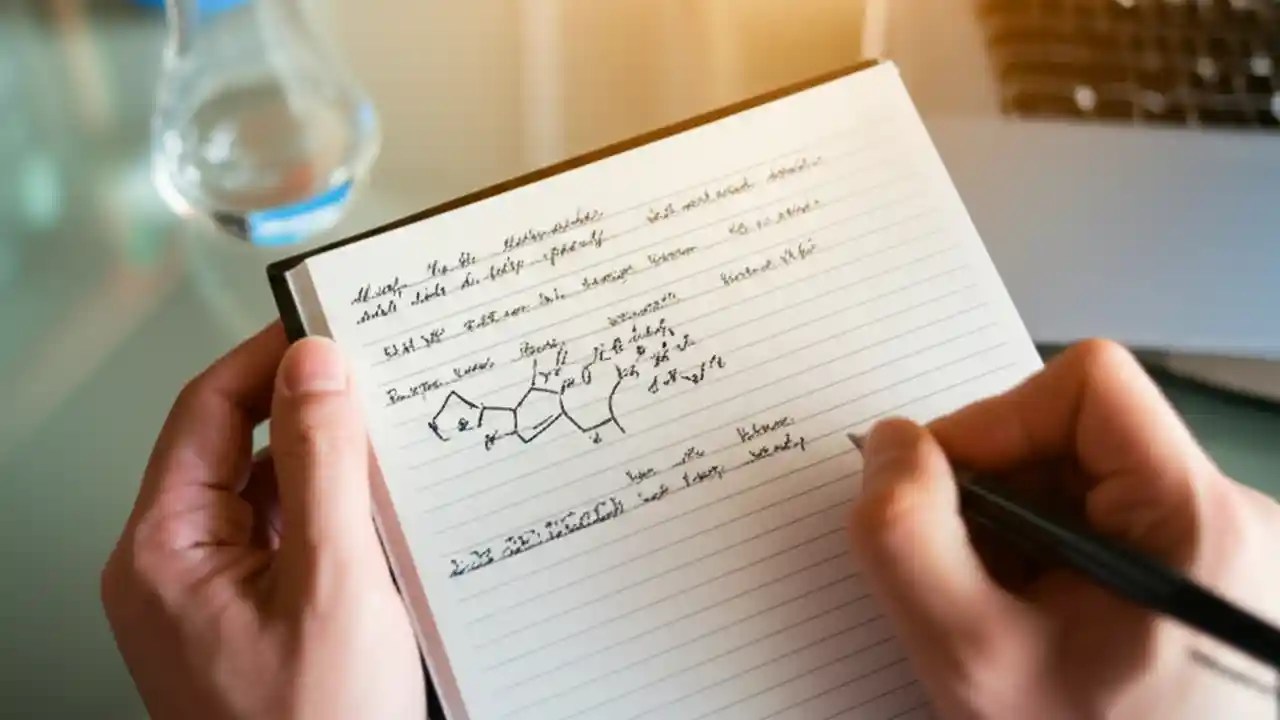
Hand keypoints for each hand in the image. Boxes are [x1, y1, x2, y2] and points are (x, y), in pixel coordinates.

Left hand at [101, 324, 423, 719]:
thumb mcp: (332, 580)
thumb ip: (321, 463)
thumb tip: (316, 364)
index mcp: (165, 551)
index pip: (206, 413)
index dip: (268, 360)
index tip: (329, 329)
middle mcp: (177, 569)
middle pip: (237, 450)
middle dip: (311, 415)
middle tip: (381, 386)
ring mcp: (215, 597)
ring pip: (271, 495)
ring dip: (332, 470)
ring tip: (397, 457)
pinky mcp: (255, 619)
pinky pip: (291, 541)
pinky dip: (338, 519)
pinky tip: (389, 518)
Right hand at [849, 340, 1279, 719]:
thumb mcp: (971, 657)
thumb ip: (906, 539)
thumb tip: (891, 444)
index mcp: (1200, 520)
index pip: (1088, 382)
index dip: (993, 419)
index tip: (942, 490)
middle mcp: (1228, 519)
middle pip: (1076, 429)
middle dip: (993, 488)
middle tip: (964, 571)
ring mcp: (1217, 549)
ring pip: (1080, 477)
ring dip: (1011, 528)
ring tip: (1001, 607)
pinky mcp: (1196, 575)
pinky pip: (1099, 519)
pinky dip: (1040, 554)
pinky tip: (1030, 617)